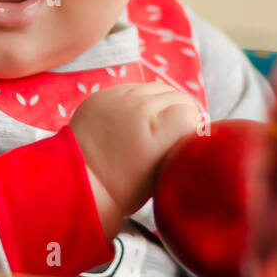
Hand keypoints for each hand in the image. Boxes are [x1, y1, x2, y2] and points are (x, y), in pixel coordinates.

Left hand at [70, 82, 200, 238]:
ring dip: (157, 103)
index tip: (185, 138)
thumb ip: (181, 142)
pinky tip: (130, 121)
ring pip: (153, 89)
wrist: (83, 184)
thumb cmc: (128, 187)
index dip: (192, 125)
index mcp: (160, 128)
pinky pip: (129, 90)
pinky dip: (135, 102)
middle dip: (177, 111)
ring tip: (151, 125)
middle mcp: (140, 106)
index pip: (191, 110)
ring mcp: (118, 98)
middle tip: (170, 132)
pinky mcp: (101, 96)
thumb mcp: (165, 170)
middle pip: (175, 95)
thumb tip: (194, 125)